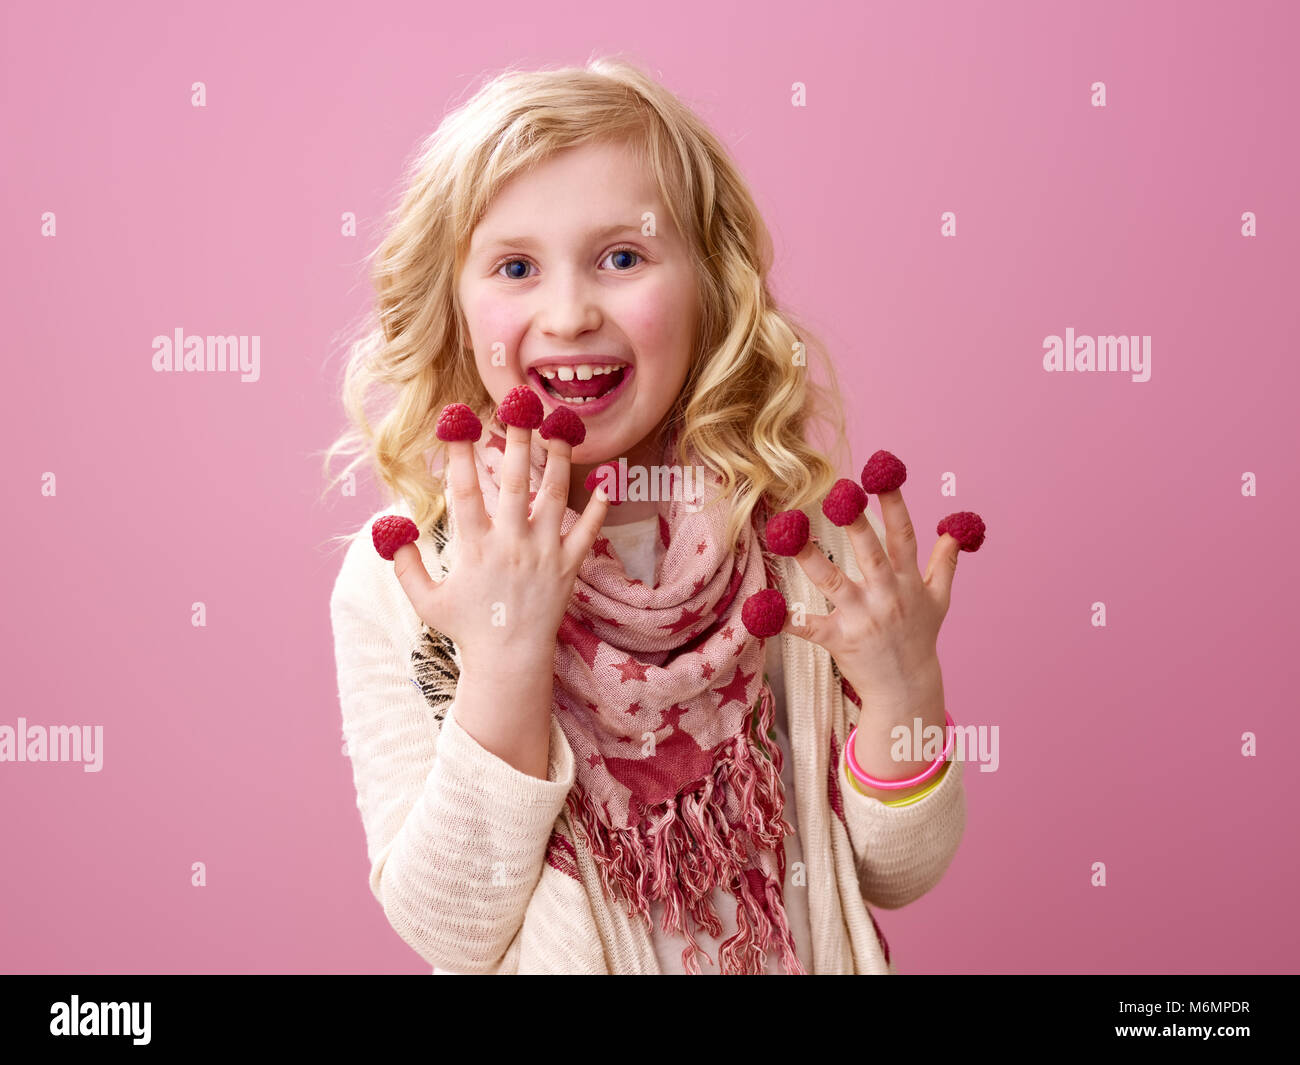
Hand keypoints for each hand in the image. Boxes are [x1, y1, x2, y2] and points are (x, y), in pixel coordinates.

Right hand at [389, 421, 609, 675]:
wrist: (510, 661)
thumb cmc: (467, 628)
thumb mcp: (426, 601)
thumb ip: (406, 565)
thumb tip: (389, 530)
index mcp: (473, 548)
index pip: (464, 491)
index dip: (459, 454)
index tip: (457, 419)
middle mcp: (511, 545)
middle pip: (514, 483)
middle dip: (517, 440)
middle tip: (520, 404)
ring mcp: (543, 554)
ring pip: (554, 498)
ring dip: (558, 460)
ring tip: (560, 427)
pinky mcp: (569, 567)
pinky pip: (587, 532)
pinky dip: (597, 508)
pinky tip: (605, 482)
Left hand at [781, 485, 961, 721]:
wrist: (907, 688)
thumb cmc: (919, 638)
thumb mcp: (940, 599)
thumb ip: (946, 561)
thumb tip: (956, 529)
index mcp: (908, 581)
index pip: (903, 536)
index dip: (893, 504)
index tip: (882, 475)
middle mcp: (887, 596)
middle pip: (870, 553)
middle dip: (856, 523)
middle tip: (841, 493)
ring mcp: (862, 618)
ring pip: (834, 582)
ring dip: (811, 558)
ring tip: (788, 533)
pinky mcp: (838, 639)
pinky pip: (807, 626)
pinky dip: (784, 618)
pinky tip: (761, 607)